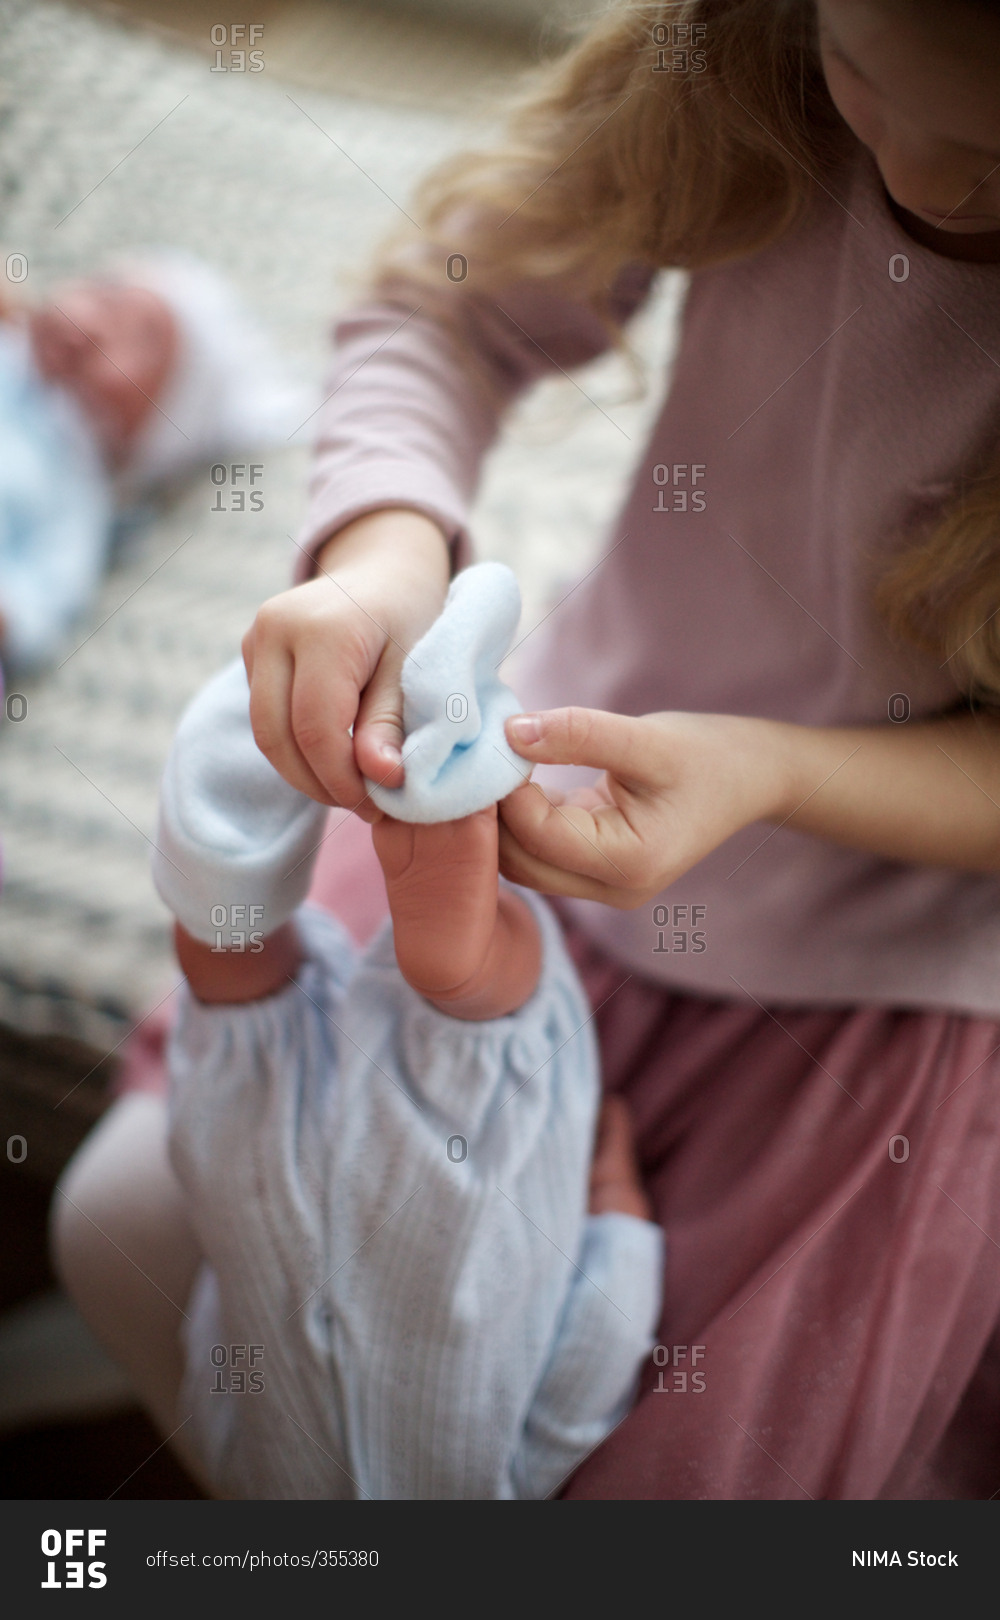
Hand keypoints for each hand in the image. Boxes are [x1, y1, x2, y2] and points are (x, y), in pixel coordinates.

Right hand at [241, 509, 450, 821]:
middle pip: (277, 735)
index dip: (340, 777)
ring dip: (304, 773)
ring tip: (352, 788)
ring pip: (265, 733)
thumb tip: (380, 779)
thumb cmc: (411, 616)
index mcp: (323, 628)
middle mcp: (276, 628)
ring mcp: (255, 638)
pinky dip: (296, 749)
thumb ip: (392, 723)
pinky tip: (335, 759)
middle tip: (364, 805)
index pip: (315, 726)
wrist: (384, 569)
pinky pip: (267, 718)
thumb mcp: (417, 668)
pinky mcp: (251, 652)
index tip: (376, 802)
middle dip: (318, 783)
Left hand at [497, 706, 792, 907]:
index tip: (496, 740)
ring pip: (522, 862)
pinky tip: (517, 776)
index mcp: (629, 863)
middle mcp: (613, 889)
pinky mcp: (593, 869)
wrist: (749, 777)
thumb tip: (511, 732)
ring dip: (503, 817)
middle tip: (485, 753)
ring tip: (499, 763)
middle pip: (520, 861)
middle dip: (494, 811)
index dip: (507, 790)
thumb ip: (578, 734)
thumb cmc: (707, 756)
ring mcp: (602, 886)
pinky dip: (521, 817)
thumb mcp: (646, 739)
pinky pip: (539, 851)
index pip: (537, 835)